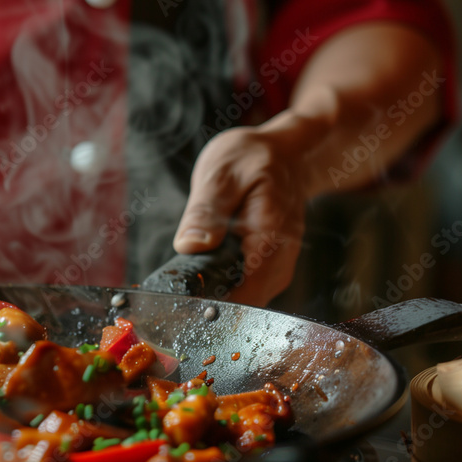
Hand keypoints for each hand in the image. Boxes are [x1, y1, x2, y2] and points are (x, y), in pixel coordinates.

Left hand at [172, 111, 324, 305]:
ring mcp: (278, 265)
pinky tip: (204, 278)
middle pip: (247, 305)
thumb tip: (190, 245)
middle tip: (174, 301)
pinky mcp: (270, 267)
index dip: (213, 305)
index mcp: (270, 235)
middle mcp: (281, 258)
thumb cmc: (253, 159)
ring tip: (186, 289)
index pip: (247, 292)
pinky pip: (247, 289)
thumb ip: (205, 212)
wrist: (286, 154)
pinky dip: (224, 288)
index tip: (181, 306)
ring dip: (216, 299)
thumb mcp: (221, 174)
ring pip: (247, 302)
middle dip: (211, 306)